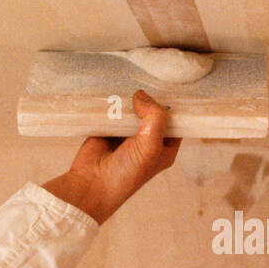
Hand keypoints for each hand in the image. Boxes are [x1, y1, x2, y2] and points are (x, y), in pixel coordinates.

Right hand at [42, 90, 181, 223]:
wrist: (92, 184)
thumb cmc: (126, 173)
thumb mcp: (150, 146)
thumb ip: (154, 117)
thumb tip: (141, 95)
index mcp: (164, 148)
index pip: (176, 122)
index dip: (175, 107)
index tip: (172, 88)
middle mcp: (148, 140)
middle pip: (154, 112)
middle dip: (150, 100)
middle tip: (147, 83)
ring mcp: (127, 134)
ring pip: (134, 110)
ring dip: (130, 101)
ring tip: (129, 88)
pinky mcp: (109, 128)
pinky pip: (114, 110)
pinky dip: (113, 103)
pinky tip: (113, 94)